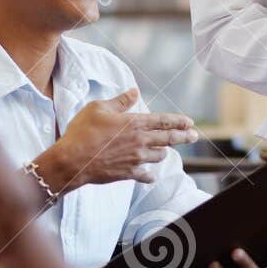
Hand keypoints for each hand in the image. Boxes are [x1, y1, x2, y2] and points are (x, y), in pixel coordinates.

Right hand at [45, 88, 197, 188]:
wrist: (72, 160)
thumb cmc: (83, 131)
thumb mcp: (99, 108)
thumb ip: (120, 101)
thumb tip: (134, 91)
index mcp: (135, 123)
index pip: (163, 121)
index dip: (179, 121)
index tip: (190, 122)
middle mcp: (140, 141)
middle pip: (169, 139)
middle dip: (184, 137)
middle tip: (194, 136)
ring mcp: (136, 159)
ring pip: (159, 156)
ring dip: (163, 152)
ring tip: (165, 151)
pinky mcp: (128, 173)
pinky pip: (146, 175)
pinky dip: (150, 175)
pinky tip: (151, 175)